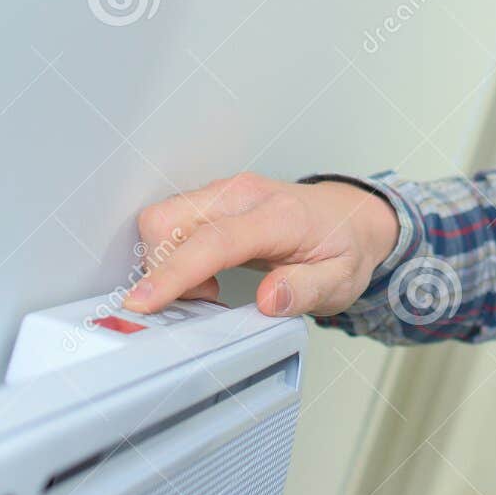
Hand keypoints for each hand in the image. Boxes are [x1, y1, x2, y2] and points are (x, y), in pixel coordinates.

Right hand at [123, 172, 399, 316]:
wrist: (351, 216)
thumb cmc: (344, 247)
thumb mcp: (341, 281)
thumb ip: (306, 290)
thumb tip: (268, 300)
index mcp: (278, 216)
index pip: (213, 241)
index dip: (174, 273)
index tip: (145, 302)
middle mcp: (244, 195)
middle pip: (167, 219)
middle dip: (162, 266)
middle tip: (204, 296)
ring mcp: (225, 192)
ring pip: (162, 219)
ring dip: (168, 262)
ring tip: (210, 286)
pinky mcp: (214, 198)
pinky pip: (172, 221)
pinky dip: (174, 253)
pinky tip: (206, 272)